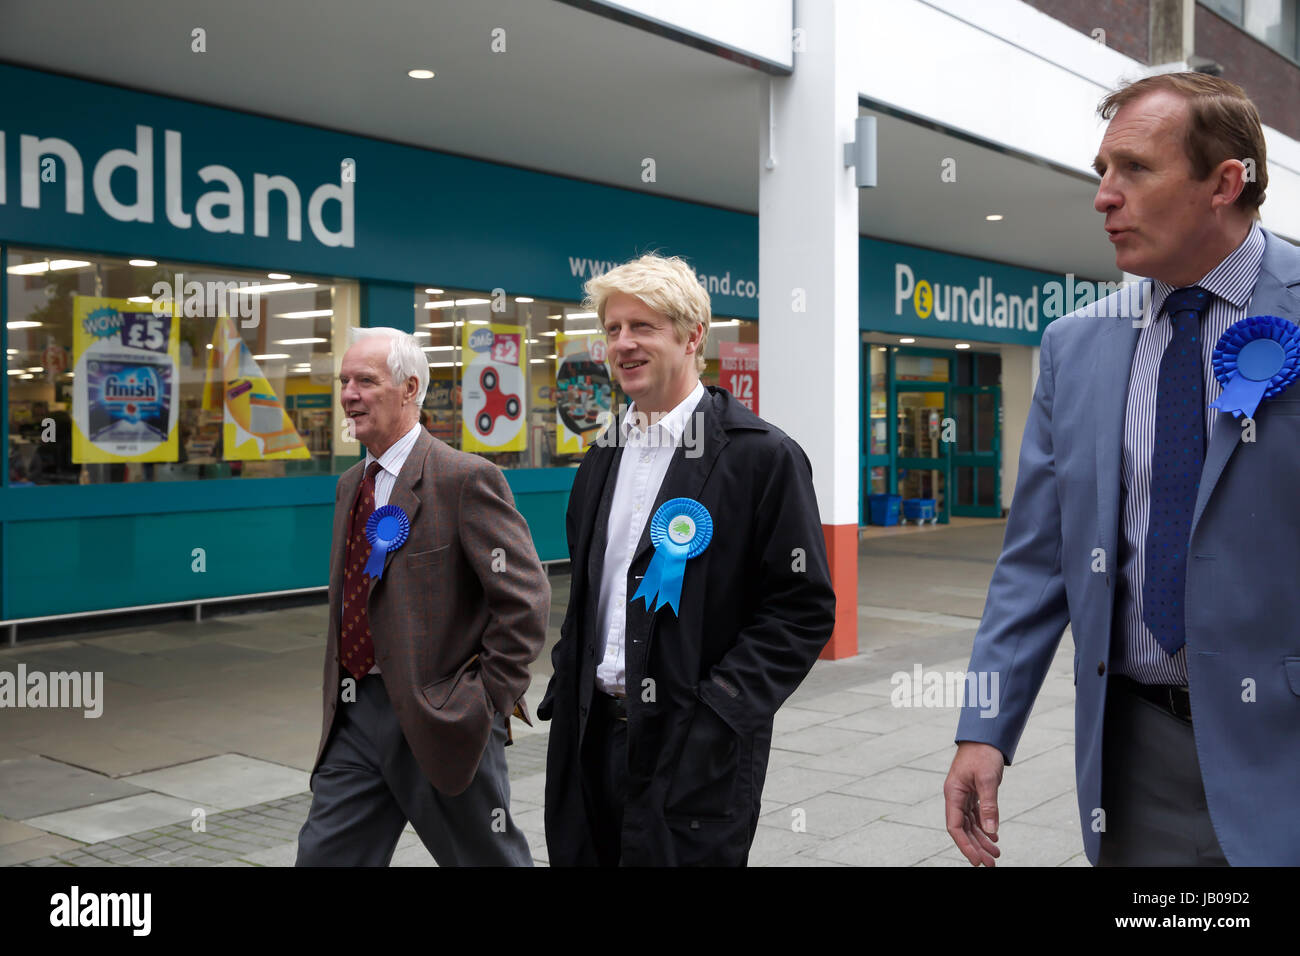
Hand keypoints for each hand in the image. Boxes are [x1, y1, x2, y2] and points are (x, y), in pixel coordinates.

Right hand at [943, 741, 1003, 866]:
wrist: (985, 736)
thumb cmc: (982, 754)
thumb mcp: (988, 780)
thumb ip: (989, 805)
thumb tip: (991, 830)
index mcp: (953, 794)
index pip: (955, 827)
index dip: (965, 846)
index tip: (977, 860)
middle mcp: (956, 797)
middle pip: (963, 829)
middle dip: (976, 847)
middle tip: (991, 863)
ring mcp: (964, 795)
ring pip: (971, 824)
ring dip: (982, 840)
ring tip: (996, 854)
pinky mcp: (973, 793)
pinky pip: (977, 815)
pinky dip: (985, 827)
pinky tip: (994, 836)